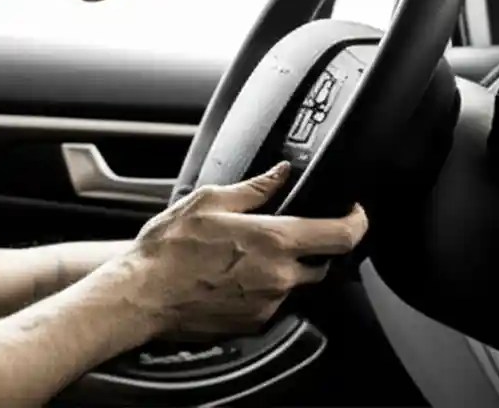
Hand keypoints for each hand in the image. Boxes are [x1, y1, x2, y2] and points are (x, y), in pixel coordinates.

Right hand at [122, 162, 368, 341]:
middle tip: (294, 233)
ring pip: (297, 284)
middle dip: (317, 247)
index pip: (342, 236)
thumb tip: (281, 173)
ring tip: (252, 255)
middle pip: (325, 263)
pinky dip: (266, 288)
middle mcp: (279, 277)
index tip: (354, 212)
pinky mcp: (253, 325)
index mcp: (275, 240)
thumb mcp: (210, 200)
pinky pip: (274, 303)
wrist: (140, 295)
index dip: (357, 222)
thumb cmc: (169, 248)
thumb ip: (256, 187)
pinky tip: (238, 276)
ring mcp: (268, 304)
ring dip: (287, 269)